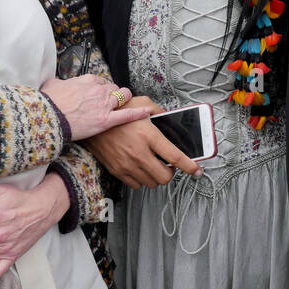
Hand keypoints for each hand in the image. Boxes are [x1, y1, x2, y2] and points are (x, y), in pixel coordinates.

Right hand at [41, 74, 150, 139]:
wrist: (48, 118)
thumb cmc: (48, 103)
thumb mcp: (51, 85)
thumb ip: (59, 83)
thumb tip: (56, 83)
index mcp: (88, 80)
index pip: (102, 81)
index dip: (101, 89)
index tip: (99, 94)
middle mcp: (99, 90)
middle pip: (114, 89)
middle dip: (113, 95)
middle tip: (108, 102)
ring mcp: (104, 105)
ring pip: (122, 98)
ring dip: (124, 100)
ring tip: (125, 104)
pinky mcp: (106, 120)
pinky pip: (127, 115)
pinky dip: (139, 113)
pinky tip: (148, 112)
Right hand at [85, 96, 200, 188]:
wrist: (92, 119)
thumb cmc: (118, 110)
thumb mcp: (142, 104)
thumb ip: (160, 112)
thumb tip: (173, 121)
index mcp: (149, 136)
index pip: (175, 157)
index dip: (190, 166)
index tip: (197, 171)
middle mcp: (139, 153)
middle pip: (164, 177)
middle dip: (171, 172)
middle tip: (168, 164)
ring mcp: (126, 164)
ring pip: (151, 183)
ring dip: (156, 176)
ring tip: (153, 164)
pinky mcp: (116, 170)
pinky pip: (136, 185)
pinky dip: (142, 179)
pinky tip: (141, 167)